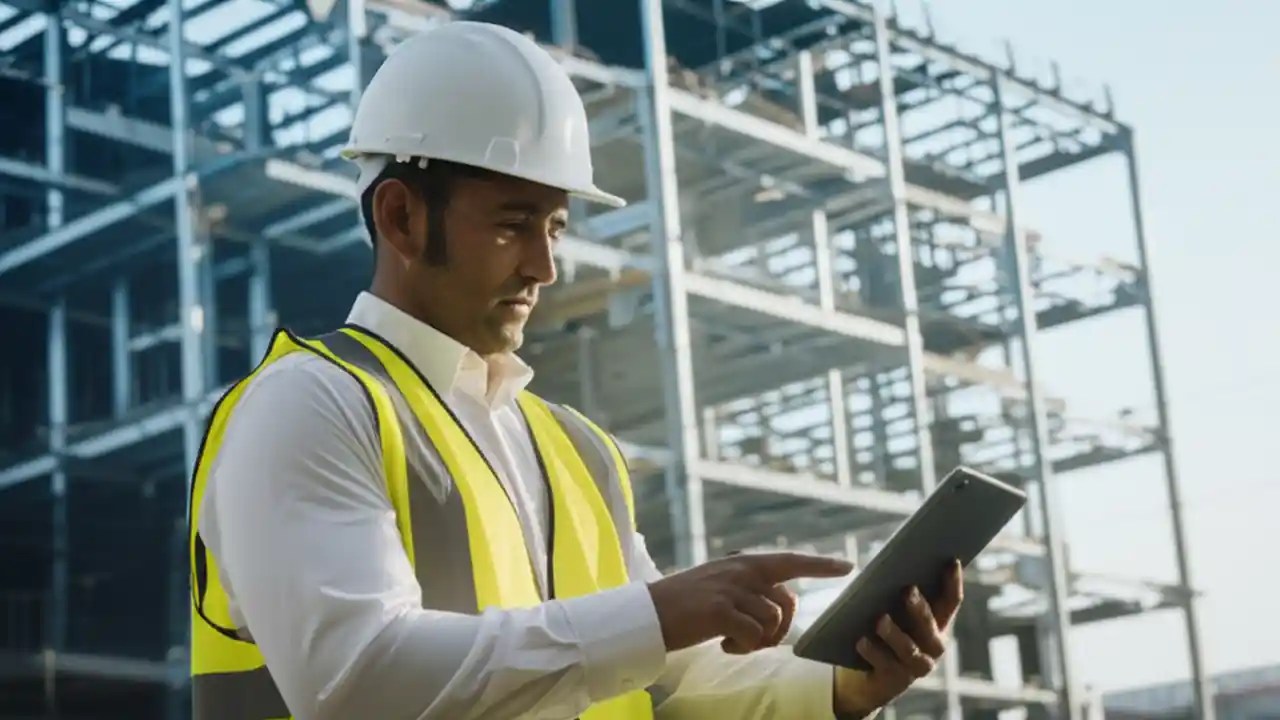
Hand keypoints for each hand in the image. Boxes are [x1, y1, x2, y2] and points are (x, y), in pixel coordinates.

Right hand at [647, 552, 853, 654]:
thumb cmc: (684, 605)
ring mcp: (731, 590)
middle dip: (780, 628)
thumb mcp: (719, 585)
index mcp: (743, 564)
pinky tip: (722, 645)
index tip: (847, 566)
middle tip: (754, 640)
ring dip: (757, 641)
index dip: (820, 564)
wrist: (648, 613)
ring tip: (730, 642)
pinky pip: (754, 636)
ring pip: (772, 622)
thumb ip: (749, 590)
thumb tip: (780, 610)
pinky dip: (742, 648)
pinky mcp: (721, 611)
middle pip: (787, 603)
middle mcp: (741, 572)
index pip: (790, 561)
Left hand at [833, 559, 963, 717]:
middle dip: (920, 609)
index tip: (951, 561)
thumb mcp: (890, 609)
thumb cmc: (880, 633)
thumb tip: (891, 563)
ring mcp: (915, 666)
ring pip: (910, 650)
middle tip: (907, 590)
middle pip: (931, 626)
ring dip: (895, 634)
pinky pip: (884, 665)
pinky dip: (873, 652)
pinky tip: (861, 641)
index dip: (953, 582)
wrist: (862, 677)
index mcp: (936, 624)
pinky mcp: (894, 681)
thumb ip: (896, 592)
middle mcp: (932, 646)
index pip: (951, 601)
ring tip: (880, 619)